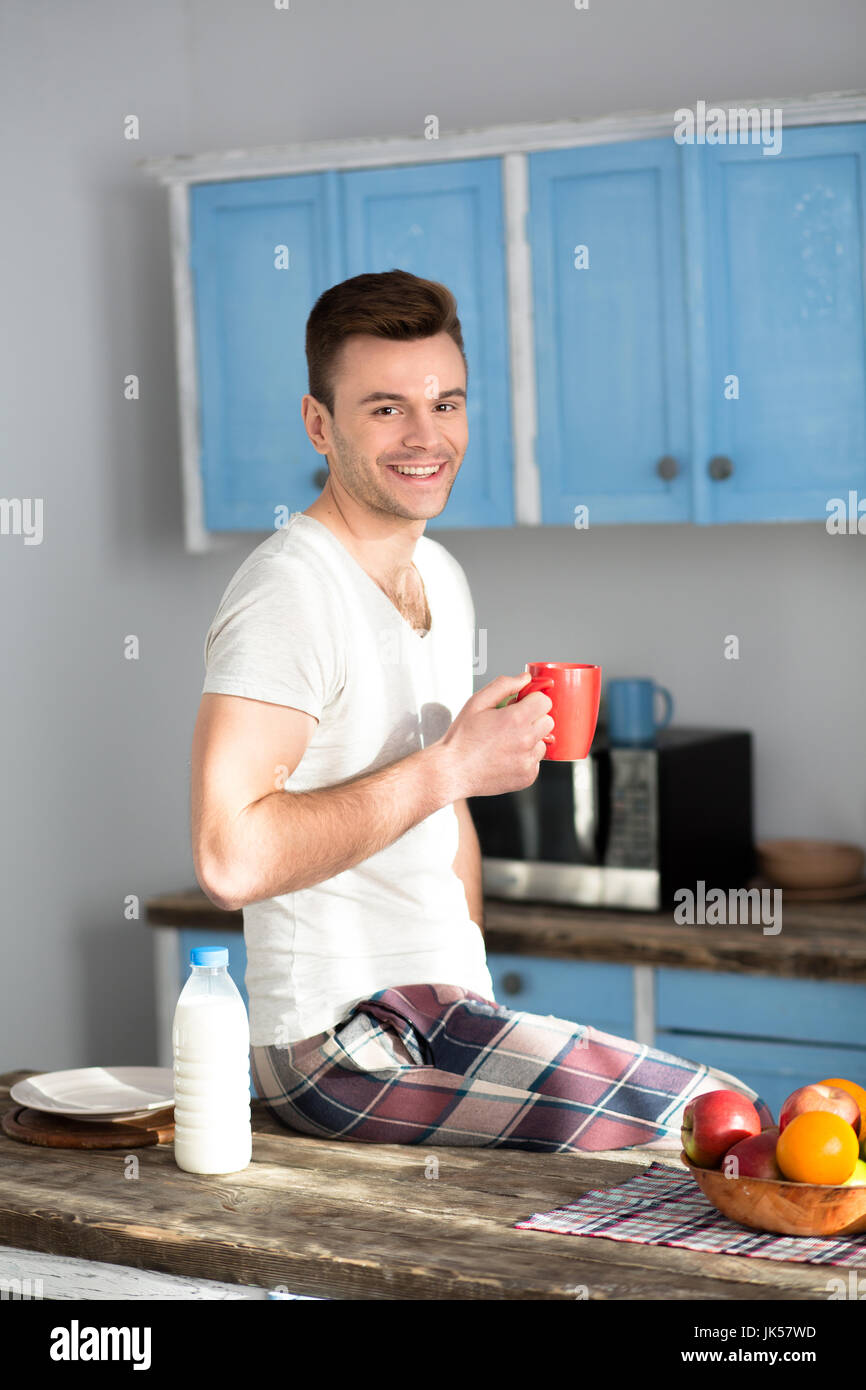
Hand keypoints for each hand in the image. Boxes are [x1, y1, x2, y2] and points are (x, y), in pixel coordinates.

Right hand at [436, 672, 553, 798]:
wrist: (452, 771)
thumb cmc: (461, 739)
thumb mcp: (476, 703)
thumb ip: (503, 685)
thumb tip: (524, 679)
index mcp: (515, 719)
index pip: (544, 701)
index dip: (532, 700)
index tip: (522, 704)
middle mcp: (526, 740)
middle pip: (548, 721)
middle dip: (533, 718)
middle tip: (512, 723)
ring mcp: (528, 761)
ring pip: (543, 742)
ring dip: (530, 739)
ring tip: (506, 742)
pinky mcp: (527, 776)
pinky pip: (535, 761)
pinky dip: (525, 758)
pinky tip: (506, 756)